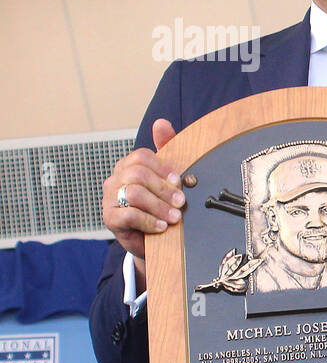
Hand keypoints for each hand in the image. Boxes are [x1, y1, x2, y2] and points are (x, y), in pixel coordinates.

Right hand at [101, 119, 182, 283]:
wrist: (152, 239)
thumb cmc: (160, 205)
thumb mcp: (167, 179)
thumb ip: (167, 150)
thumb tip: (161, 123)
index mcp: (129, 166)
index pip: (141, 156)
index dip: (162, 168)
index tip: (179, 181)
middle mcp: (116, 179)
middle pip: (138, 174)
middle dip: (164, 189)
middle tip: (181, 202)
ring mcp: (110, 198)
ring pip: (133, 193)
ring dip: (159, 206)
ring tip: (174, 217)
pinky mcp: (109, 218)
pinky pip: (128, 214)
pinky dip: (149, 220)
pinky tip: (161, 226)